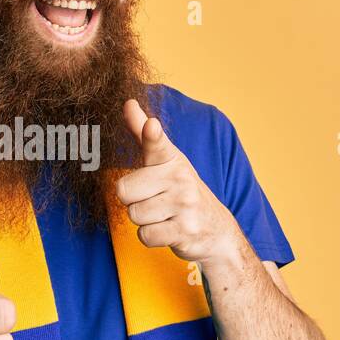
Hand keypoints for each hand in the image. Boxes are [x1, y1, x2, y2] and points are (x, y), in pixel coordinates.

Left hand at [116, 99, 237, 264]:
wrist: (216, 229)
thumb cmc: (181, 191)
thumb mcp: (166, 162)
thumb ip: (144, 136)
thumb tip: (128, 102)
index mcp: (172, 159)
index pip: (158, 144)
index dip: (152, 135)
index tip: (152, 125)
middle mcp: (181, 178)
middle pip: (124, 191)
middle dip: (133, 201)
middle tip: (154, 200)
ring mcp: (185, 205)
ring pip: (134, 215)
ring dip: (143, 220)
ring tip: (163, 215)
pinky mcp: (184, 230)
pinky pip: (145, 235)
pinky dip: (151, 237)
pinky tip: (168, 229)